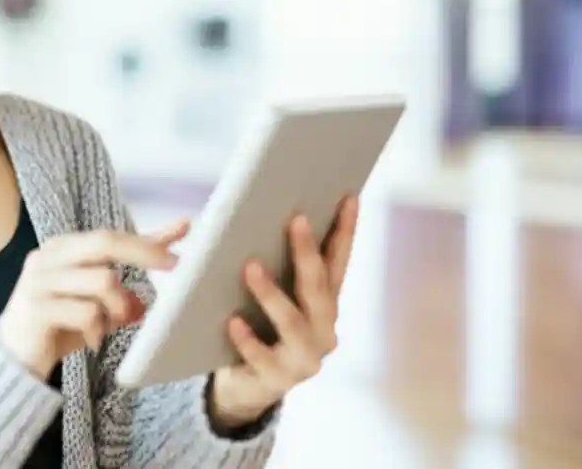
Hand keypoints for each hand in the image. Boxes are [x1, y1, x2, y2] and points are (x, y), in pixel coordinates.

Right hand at [0, 219, 189, 378]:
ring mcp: (40, 280)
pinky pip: (87, 312)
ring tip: (110, 324)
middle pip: (105, 242)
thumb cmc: (56, 325)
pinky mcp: (37, 307)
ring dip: (117, 307)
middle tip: (172, 267)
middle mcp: (48, 256)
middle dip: (144, 252)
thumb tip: (165, 263)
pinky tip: (90, 340)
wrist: (12, 359)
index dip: (147, 236)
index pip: (111, 235)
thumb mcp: (95, 301)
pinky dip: (96, 329)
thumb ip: (125, 285)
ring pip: (102, 280)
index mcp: (62, 248)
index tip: (184, 230)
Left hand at [209, 195, 359, 427]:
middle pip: (319, 288)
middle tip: (296, 219)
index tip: (348, 197)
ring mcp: (304, 358)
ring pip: (294, 323)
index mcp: (324, 305)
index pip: (339, 262)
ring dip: (273, 294)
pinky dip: (248, 340)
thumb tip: (259, 213)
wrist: (245, 386)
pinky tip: (233, 322)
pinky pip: (263, 357)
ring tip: (250, 266)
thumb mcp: (272, 296)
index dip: (346, 231)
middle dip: (308, 253)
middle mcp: (323, 330)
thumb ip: (274, 263)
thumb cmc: (259, 328)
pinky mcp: (277, 379)